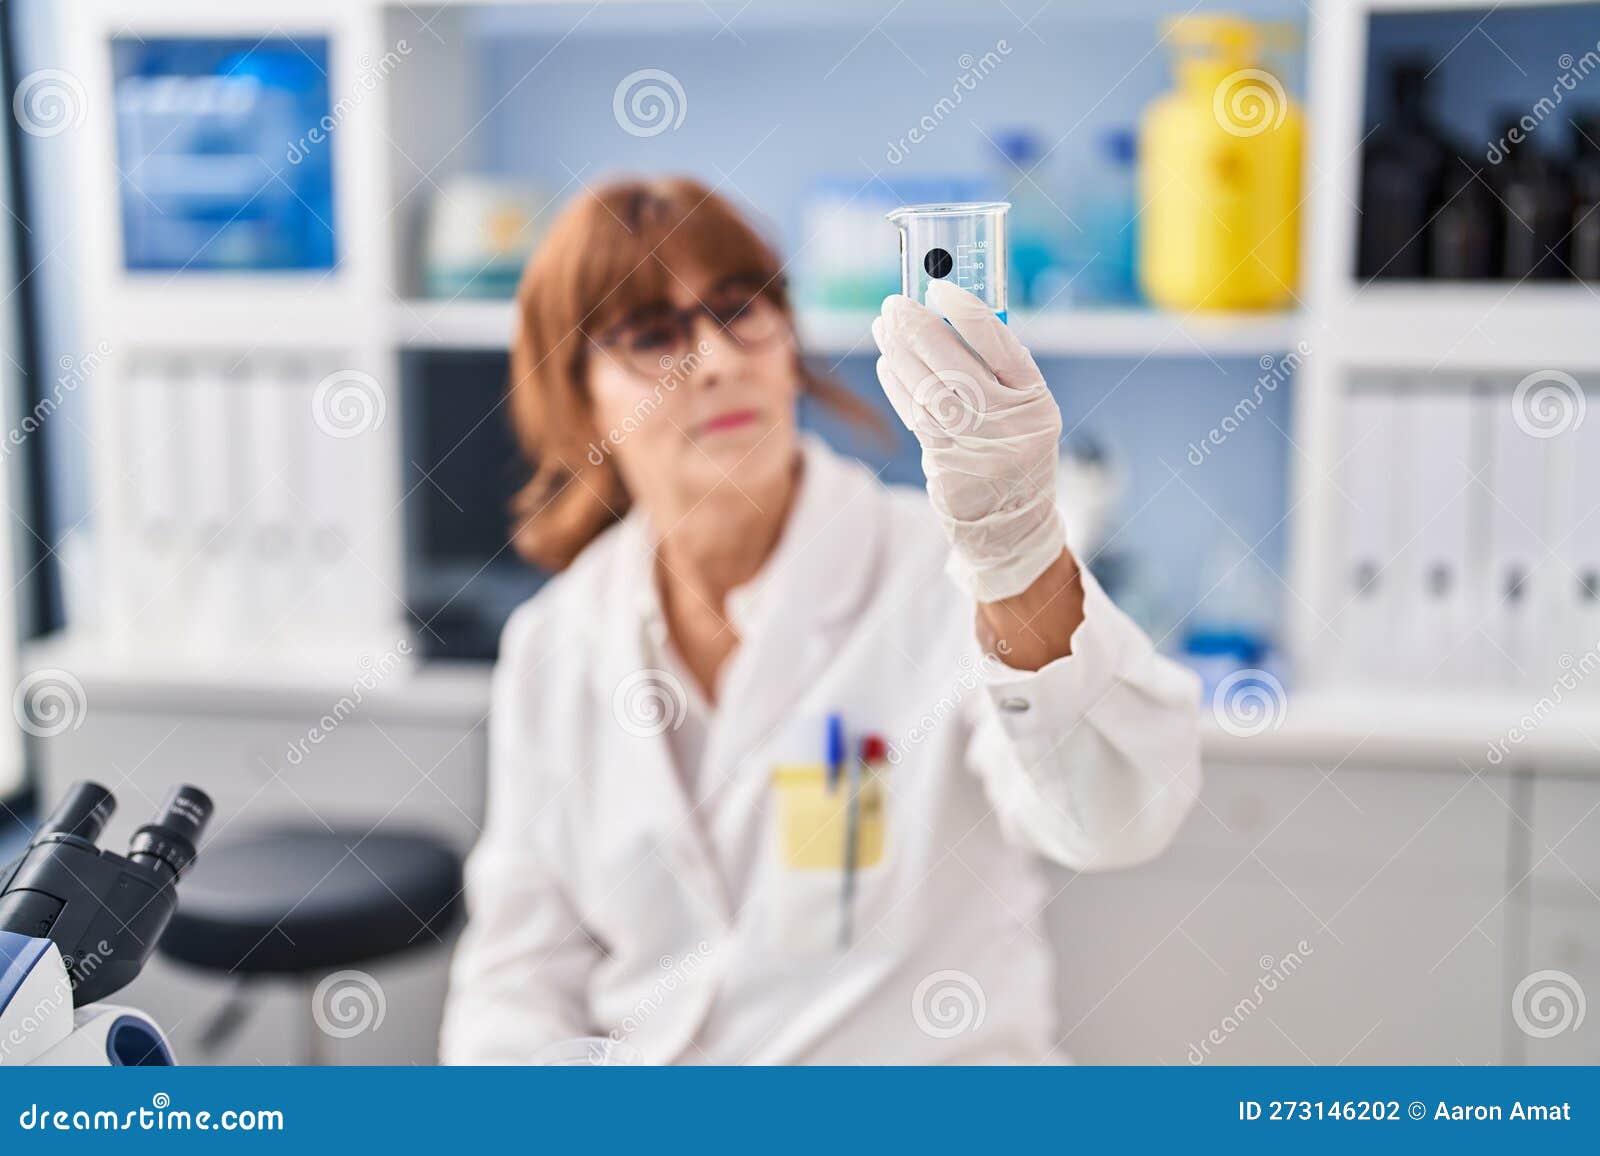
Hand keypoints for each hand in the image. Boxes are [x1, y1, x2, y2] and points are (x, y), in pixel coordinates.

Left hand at [872, 280, 1065, 603]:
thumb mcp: (1026, 414)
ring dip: (899, 351)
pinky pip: (915, 414)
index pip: (1001, 344)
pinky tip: (886, 362)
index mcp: (1037, 401)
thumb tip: (945, 317)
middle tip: (893, 304)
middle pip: (957, 363)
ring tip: (882, 326)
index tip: (938, 289)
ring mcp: (978, 445)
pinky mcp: (947, 462)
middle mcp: (1010, 422)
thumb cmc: (1014, 452)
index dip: (966, 312)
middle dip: (919, 328)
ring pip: (928, 387)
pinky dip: (897, 384)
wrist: (1011, 525)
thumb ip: (998, 371)